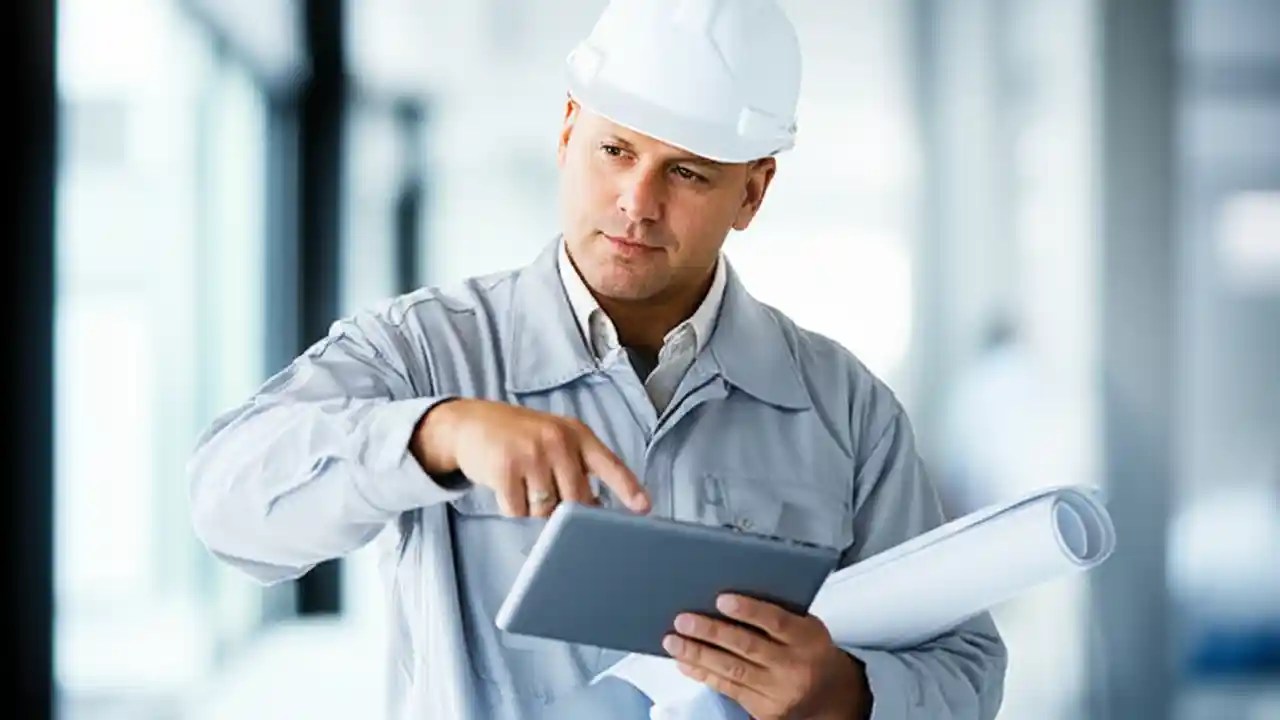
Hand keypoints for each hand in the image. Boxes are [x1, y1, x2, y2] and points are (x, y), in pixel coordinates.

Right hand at [410, 398, 649, 517]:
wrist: (471, 424)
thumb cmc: (520, 437)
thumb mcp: (556, 439)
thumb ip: (579, 468)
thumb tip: (597, 510)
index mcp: (577, 434)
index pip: (610, 464)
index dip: (628, 488)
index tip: (644, 509)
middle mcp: (557, 441)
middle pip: (577, 500)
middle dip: (565, 510)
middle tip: (546, 493)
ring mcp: (531, 454)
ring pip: (546, 510)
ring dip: (534, 507)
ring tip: (523, 482)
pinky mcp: (505, 469)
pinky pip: (518, 511)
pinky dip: (511, 507)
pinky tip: (506, 486)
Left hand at [663, 594, 870, 719]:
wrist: (833, 697)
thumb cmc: (810, 651)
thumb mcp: (807, 627)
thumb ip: (779, 613)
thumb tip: (729, 597)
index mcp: (807, 638)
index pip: (776, 621)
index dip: (749, 610)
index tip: (721, 599)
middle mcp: (793, 666)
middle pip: (747, 646)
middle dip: (711, 632)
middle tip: (683, 619)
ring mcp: (778, 692)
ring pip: (732, 670)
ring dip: (698, 654)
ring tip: (673, 641)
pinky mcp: (765, 711)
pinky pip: (729, 689)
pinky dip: (704, 674)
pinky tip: (686, 663)